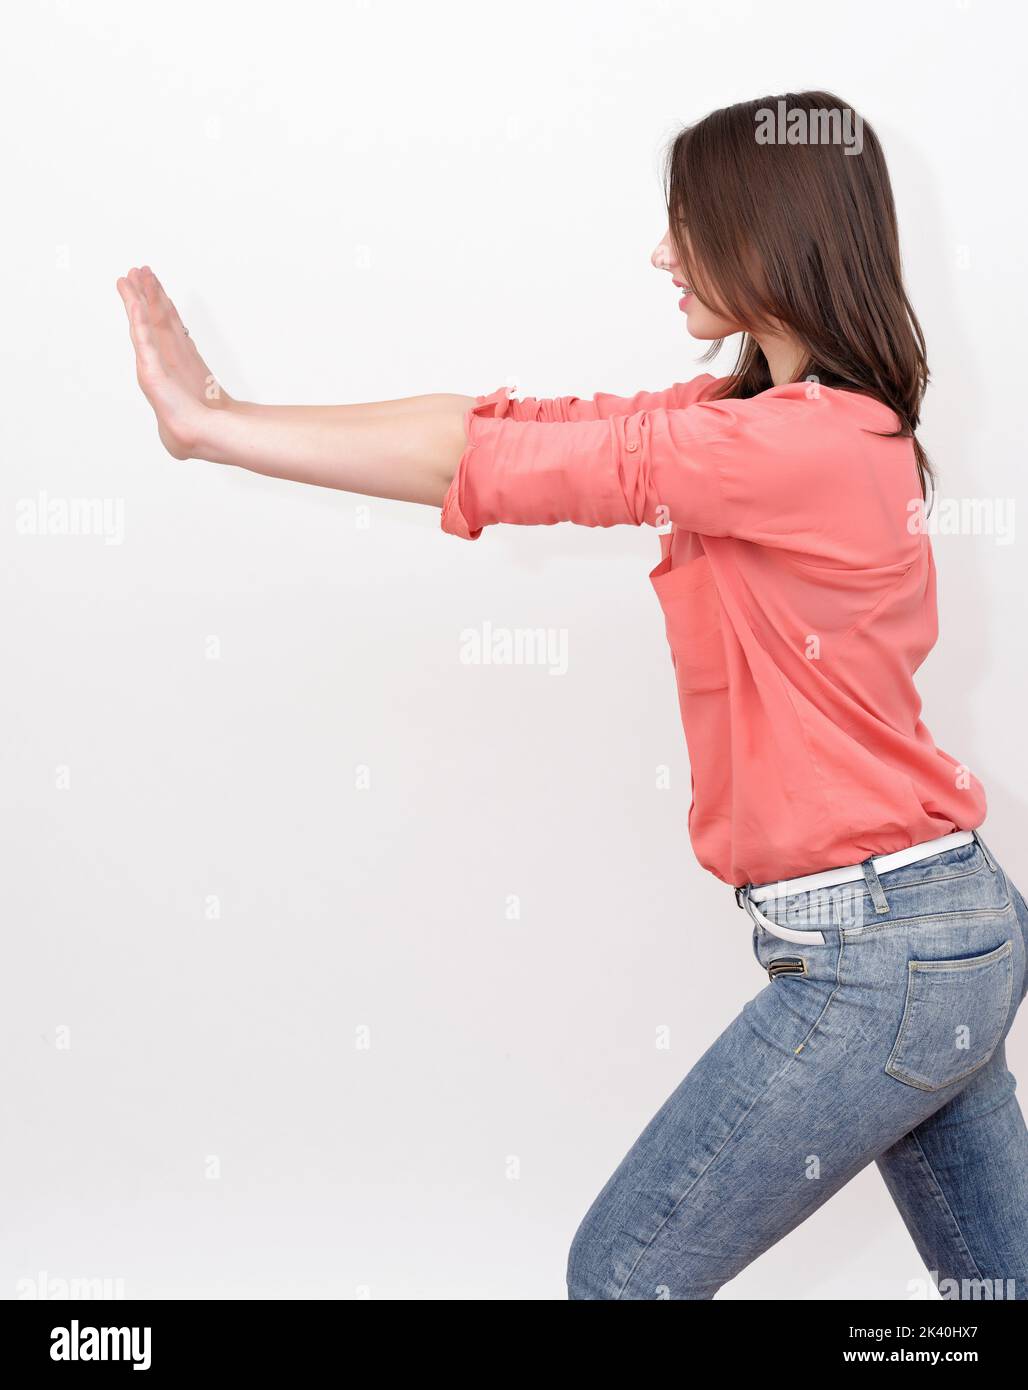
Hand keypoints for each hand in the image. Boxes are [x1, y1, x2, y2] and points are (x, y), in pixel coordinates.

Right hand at [115, 266, 230, 459]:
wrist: (201, 432)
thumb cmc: (198, 417)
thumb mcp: (198, 388)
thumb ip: (194, 376)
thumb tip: (202, 374)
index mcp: (175, 357)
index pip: (165, 321)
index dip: (157, 300)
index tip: (151, 280)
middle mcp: (162, 358)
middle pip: (152, 318)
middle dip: (143, 293)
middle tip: (136, 270)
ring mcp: (153, 365)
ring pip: (144, 324)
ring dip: (136, 300)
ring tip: (129, 279)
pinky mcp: (150, 373)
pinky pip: (144, 341)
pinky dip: (138, 321)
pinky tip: (134, 303)